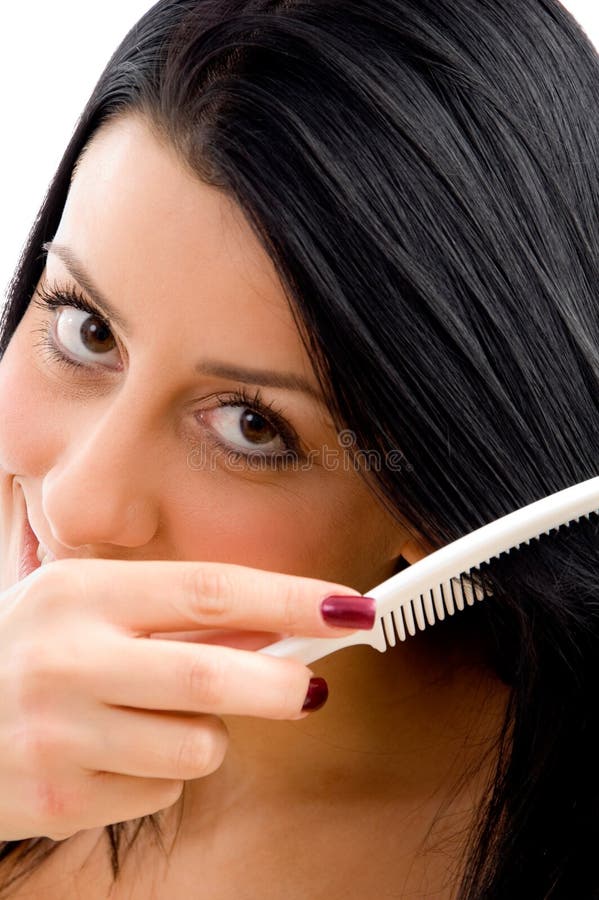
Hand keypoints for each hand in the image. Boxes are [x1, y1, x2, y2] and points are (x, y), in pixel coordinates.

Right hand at [0, 558, 363, 840]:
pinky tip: (115, 753)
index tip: (348, 605)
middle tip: (312, 688)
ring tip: (154, 718)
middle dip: (281, 685)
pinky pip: (162, 790)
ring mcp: (61, 734)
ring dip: (205, 735)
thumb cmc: (30, 653)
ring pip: (198, 746)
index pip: (208, 590)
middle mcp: (68, 659)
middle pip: (212, 676)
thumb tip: (275, 623)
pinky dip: (161, 772)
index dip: (289, 597)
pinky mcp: (61, 799)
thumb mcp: (87, 608)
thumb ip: (176, 613)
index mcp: (82, 594)